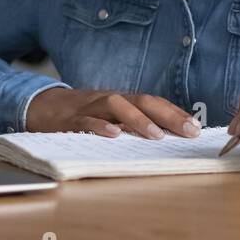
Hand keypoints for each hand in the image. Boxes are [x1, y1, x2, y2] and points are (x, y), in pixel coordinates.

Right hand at [26, 87, 200, 139]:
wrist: (43, 106)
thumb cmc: (85, 115)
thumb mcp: (111, 116)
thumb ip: (133, 123)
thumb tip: (167, 137)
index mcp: (123, 101)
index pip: (154, 103)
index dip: (175, 113)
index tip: (197, 128)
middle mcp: (110, 101)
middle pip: (142, 101)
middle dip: (168, 115)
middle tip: (189, 131)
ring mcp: (91, 108)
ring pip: (116, 106)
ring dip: (138, 119)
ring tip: (156, 135)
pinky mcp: (70, 120)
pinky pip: (86, 121)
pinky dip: (99, 126)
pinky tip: (113, 135)